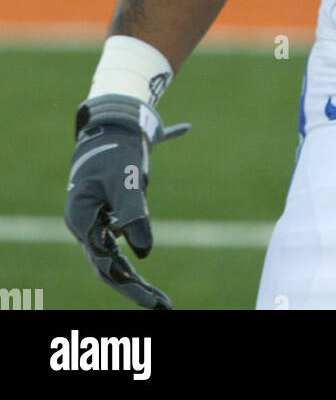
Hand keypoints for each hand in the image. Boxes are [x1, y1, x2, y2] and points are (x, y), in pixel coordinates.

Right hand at [63, 94, 188, 309]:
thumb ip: (134, 215)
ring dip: (135, 276)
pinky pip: (120, 240)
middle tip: (162, 305)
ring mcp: (96, 220)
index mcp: (82, 218)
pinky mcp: (109, 212)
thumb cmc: (118, 149)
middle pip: (106, 267)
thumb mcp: (127, 180)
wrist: (116, 122)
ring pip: (113, 257)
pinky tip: (146, 267)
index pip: (103, 263)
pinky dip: (135, 255)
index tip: (151, 299)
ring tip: (160, 298)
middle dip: (134, 288)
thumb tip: (145, 254)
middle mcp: (85, 224)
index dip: (129, 284)